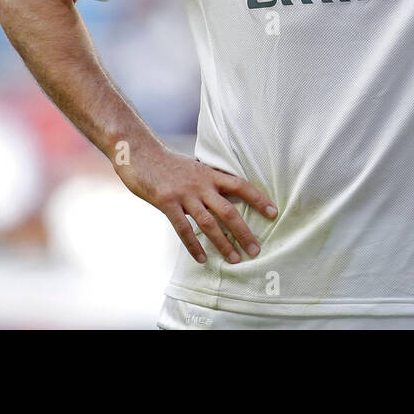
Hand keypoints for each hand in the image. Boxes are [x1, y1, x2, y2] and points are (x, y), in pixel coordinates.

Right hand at [115, 144, 277, 263]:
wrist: (140, 153)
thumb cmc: (168, 164)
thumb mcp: (194, 168)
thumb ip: (209, 181)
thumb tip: (227, 195)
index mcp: (210, 174)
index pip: (241, 186)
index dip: (258, 199)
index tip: (273, 212)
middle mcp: (201, 184)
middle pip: (228, 210)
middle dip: (243, 231)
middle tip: (255, 249)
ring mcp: (184, 194)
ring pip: (209, 223)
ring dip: (223, 243)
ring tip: (234, 259)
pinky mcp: (166, 203)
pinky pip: (183, 229)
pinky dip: (194, 245)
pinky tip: (202, 258)